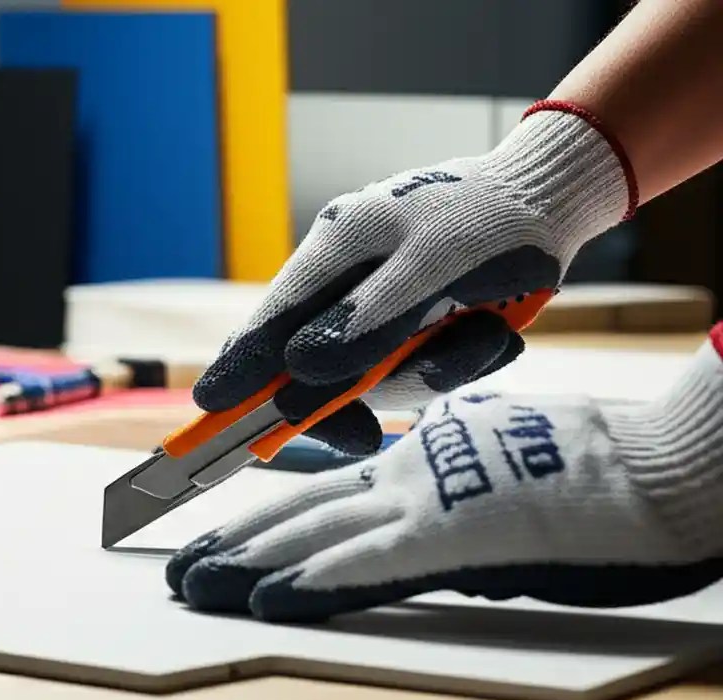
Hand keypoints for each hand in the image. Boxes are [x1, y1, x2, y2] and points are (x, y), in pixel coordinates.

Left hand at [167, 332, 722, 622]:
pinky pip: (365, 563)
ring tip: (193, 584)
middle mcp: (408, 473)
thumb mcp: (507, 473)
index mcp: (423, 460)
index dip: (266, 514)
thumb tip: (424, 535)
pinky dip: (309, 581)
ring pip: (313, 531)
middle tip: (180, 566)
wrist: (661, 465)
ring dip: (246, 562)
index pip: (324, 489)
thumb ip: (454, 500)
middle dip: (233, 541)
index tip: (221, 534)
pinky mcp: (453, 534)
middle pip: (300, 508)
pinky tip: (262, 598)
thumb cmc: (602, 472)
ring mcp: (425, 499)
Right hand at [195, 108, 632, 455]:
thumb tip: (298, 370)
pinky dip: (456, 358)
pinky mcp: (417, 316)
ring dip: (429, 370)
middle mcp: (348, 275)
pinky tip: (491, 331)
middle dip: (352, 393)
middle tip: (361, 435)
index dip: (241, 365)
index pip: (273, 317)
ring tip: (484, 336)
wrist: (552, 200)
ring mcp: (380, 299)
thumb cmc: (490, 220)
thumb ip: (367, 320)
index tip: (212, 404)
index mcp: (335, 246)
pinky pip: (418, 362)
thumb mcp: (432, 267)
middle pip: (316, 357)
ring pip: (375, 369)